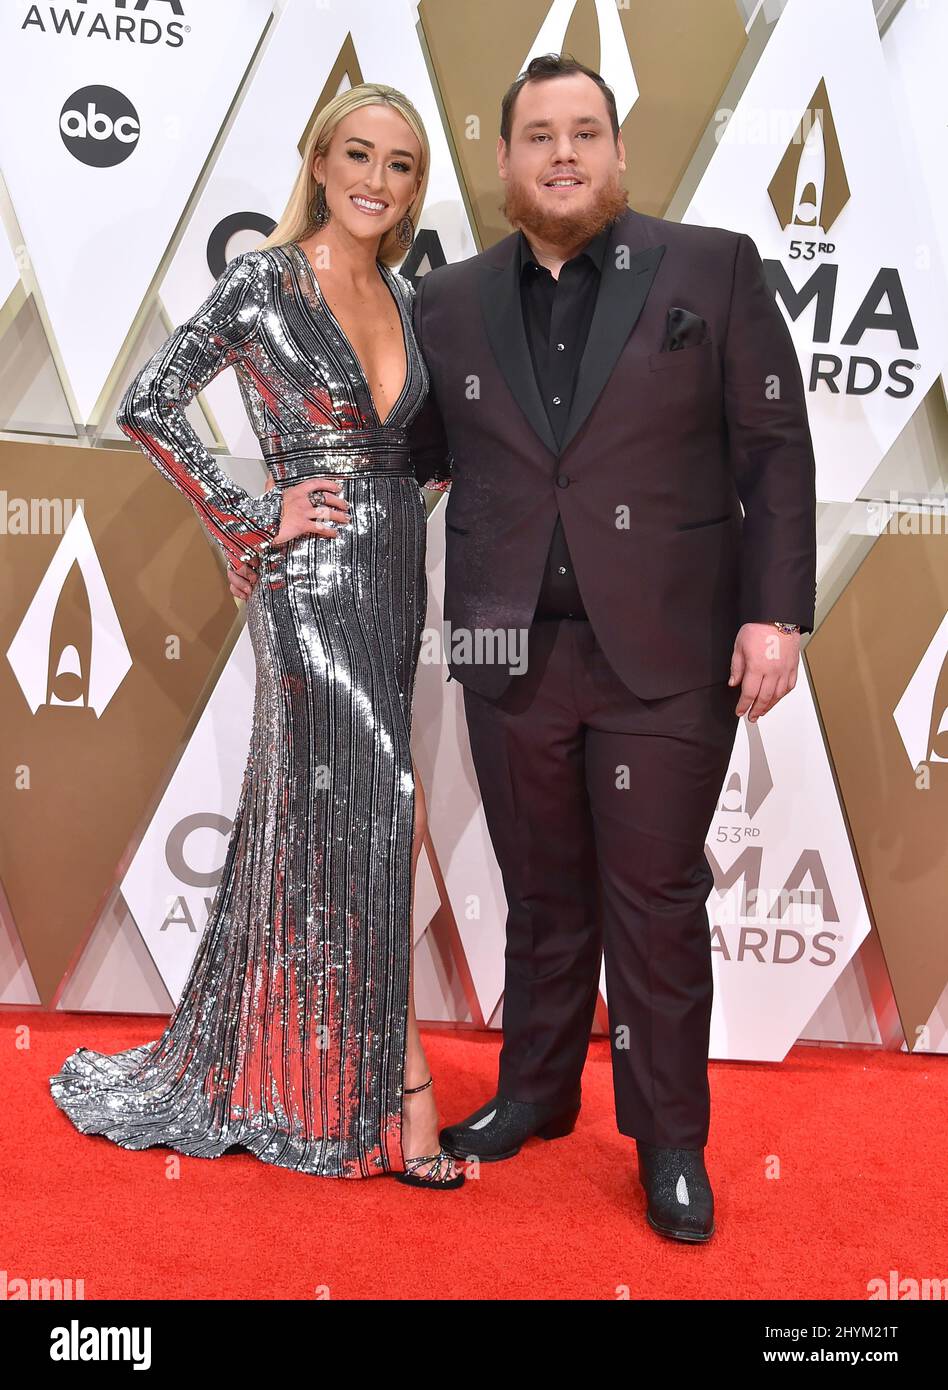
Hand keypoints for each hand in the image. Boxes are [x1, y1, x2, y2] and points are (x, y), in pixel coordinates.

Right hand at [226, 475, 350, 601]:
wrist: (259, 522)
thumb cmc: (263, 509)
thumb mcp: (268, 492)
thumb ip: (271, 483)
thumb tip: (271, 473)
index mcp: (295, 491)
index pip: (317, 483)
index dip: (329, 484)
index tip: (338, 487)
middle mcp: (302, 501)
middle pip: (326, 498)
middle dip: (338, 501)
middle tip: (345, 505)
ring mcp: (303, 513)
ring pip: (327, 513)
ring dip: (339, 516)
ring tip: (346, 519)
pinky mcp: (302, 526)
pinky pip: (320, 528)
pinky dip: (330, 531)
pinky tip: (335, 533)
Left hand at [728, 622, 799, 720]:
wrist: (778, 617)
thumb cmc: (759, 628)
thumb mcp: (739, 646)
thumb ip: (736, 667)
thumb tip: (733, 683)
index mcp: (757, 667)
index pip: (749, 693)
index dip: (744, 705)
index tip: (740, 711)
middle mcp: (772, 671)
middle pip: (764, 698)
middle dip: (756, 710)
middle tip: (751, 717)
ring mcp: (785, 670)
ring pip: (778, 695)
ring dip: (770, 706)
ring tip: (762, 711)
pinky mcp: (793, 667)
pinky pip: (789, 686)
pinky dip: (782, 695)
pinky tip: (777, 698)